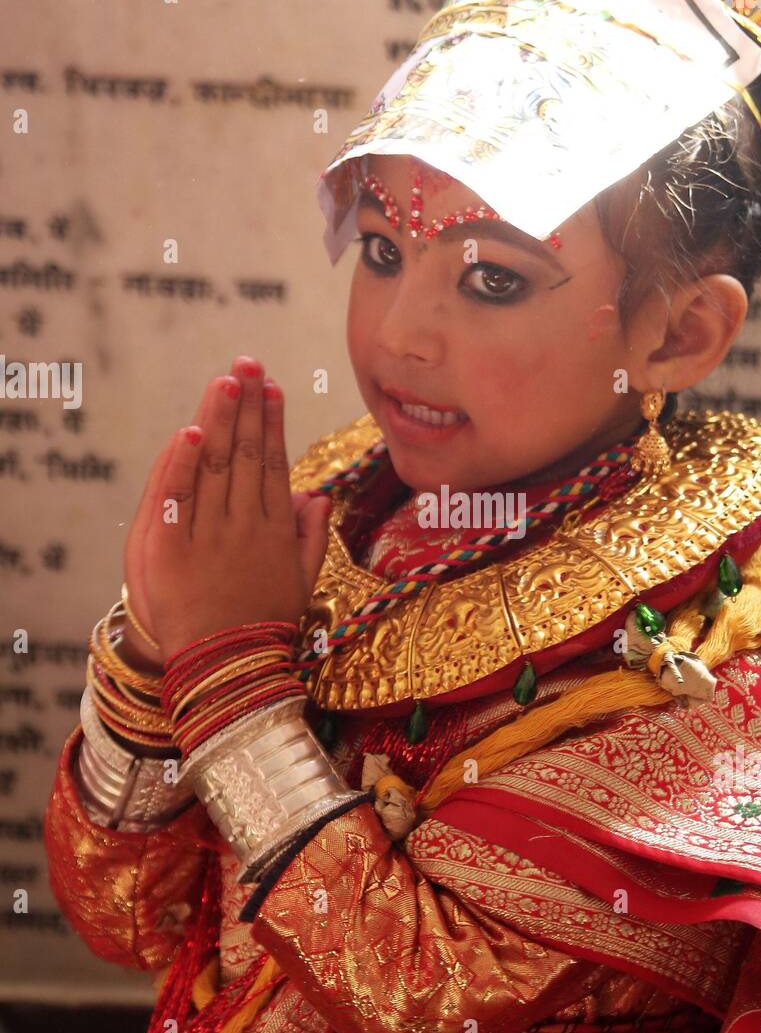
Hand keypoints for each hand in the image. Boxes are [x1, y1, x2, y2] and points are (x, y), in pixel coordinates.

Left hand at [136, 356, 330, 660]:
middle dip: (246, 405)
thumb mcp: (301, 583)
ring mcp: (209, 537)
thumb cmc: (264, 625)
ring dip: (221, 421)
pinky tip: (190, 433)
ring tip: (225, 381)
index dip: (272, 422)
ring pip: (215, 468)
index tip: (272, 387)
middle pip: (245, 454)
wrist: (225, 669)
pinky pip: (177, 501)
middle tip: (247, 363)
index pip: (273, 463)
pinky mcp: (171, 551)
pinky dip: (183, 466)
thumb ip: (311, 537)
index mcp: (275, 531)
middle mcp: (245, 526)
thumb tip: (317, 494)